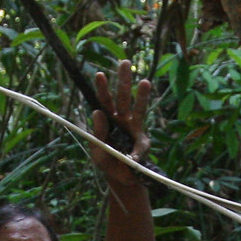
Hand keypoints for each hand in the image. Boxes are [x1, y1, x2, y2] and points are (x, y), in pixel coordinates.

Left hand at [87, 59, 151, 186]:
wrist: (119, 178)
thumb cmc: (105, 161)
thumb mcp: (96, 149)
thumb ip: (96, 132)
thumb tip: (97, 112)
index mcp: (107, 120)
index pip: (104, 101)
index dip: (102, 88)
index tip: (100, 74)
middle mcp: (121, 119)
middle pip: (123, 97)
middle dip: (123, 81)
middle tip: (124, 62)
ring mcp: (134, 129)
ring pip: (138, 109)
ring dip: (142, 95)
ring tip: (144, 81)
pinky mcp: (143, 142)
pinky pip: (141, 144)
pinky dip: (137, 151)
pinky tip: (132, 157)